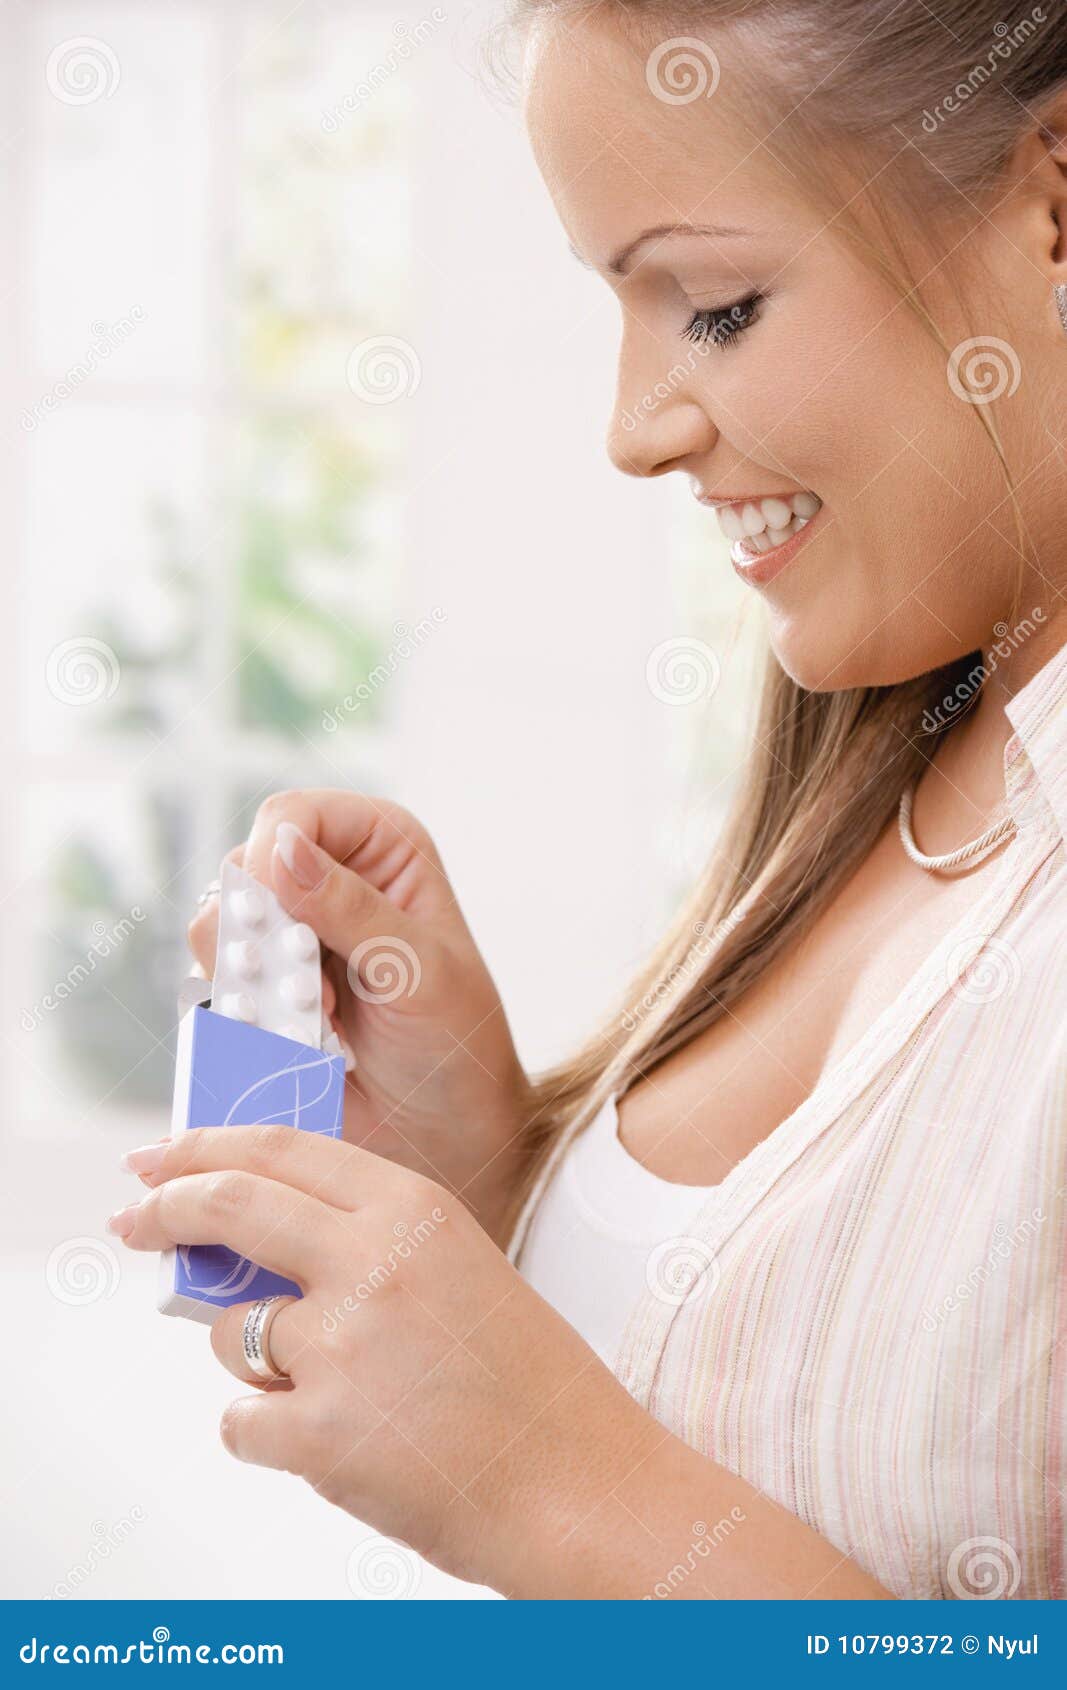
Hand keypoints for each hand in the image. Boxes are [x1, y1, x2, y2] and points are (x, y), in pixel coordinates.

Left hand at [110, 1126, 659, 1594]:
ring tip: (342, 1395)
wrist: (581, 1486)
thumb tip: (247, 1251)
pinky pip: (241, 1422)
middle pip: (230, 1204)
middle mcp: (373, 1260)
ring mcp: (343, 1345)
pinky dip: (271, 1436)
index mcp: (414, 1209)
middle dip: (165, 1209)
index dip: (205, 1148)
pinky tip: (342, 1445)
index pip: (281, 1150)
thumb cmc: (526, 1383)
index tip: (160, 1158)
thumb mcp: (456, 1271)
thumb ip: (363, 1245)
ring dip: (256, 1363)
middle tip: (133, 1220)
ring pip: (230, 1333)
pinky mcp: (321, 1431)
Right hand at [187, 791, 528, 1240]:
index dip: (273, 856)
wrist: (447, 1139)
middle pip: (242, 869)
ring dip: (256, 982)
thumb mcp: (417, 971)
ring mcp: (290, 936)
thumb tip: (283, 849)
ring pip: (218, 929)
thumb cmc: (457, 1048)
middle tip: (310, 990)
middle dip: (263, 934)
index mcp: (381, 847)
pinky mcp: (262, 992)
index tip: (281, 921)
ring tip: (318, 1025)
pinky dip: (245, 1018)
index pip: (294, 814)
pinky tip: (297, 1046)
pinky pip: (216, 987)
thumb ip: (350, 908)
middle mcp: (330, 878)